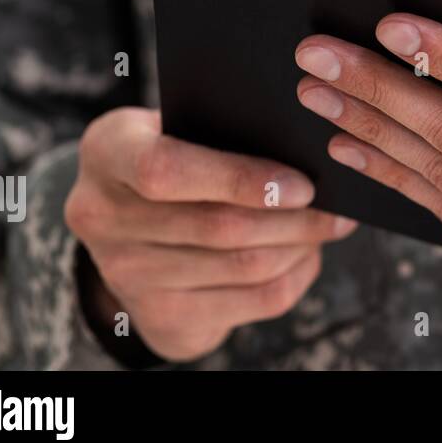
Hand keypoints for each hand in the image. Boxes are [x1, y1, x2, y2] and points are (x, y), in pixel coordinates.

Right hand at [65, 107, 356, 360]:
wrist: (128, 223)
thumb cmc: (176, 152)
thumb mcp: (177, 127)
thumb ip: (224, 132)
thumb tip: (310, 150)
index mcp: (107, 151)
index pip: (165, 170)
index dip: (239, 180)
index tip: (302, 185)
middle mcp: (101, 216)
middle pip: (218, 227)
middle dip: (294, 218)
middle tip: (340, 206)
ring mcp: (125, 274)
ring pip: (242, 267)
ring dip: (300, 246)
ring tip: (331, 226)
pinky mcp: (159, 315)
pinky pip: (250, 302)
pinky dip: (293, 277)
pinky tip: (308, 256)